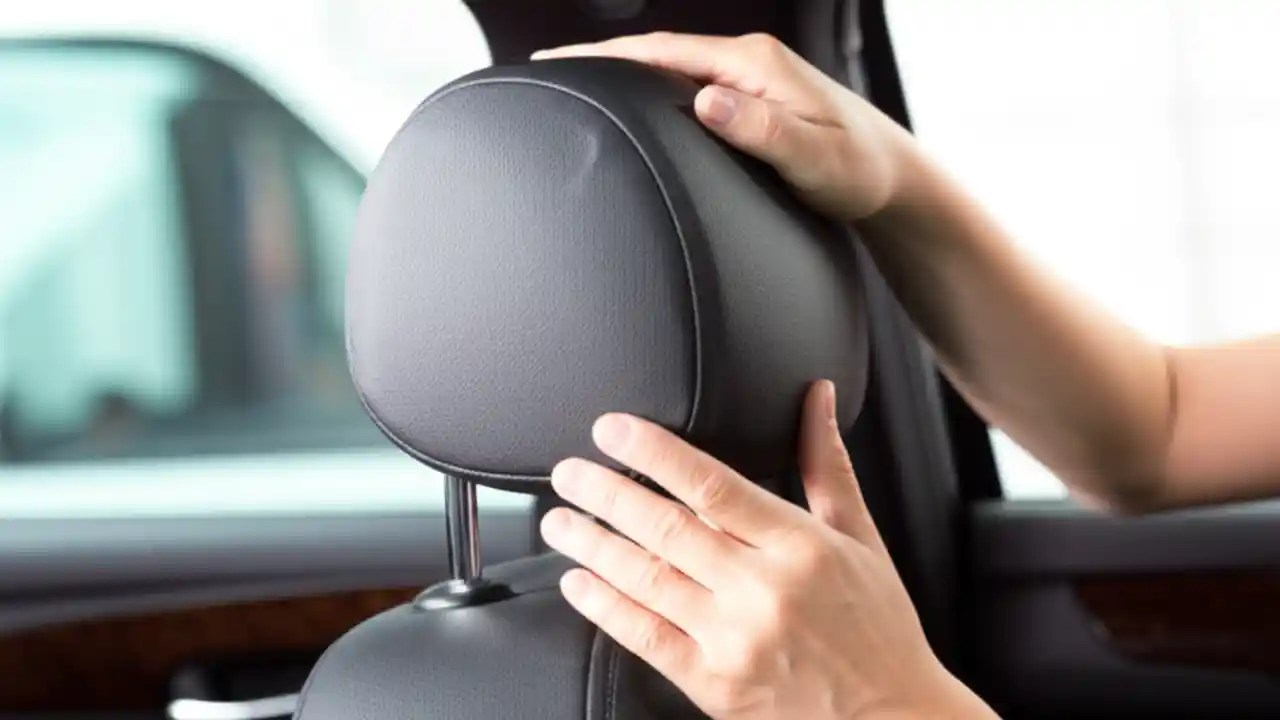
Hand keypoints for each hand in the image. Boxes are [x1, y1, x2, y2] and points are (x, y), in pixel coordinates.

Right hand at [533, 32, 917, 222]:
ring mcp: (749, 79)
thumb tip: (707, 102)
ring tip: (575, 90)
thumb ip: (763, 130)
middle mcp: (748, 62)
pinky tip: (634, 109)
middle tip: (546, 76)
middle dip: (600, 63)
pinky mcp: (752, 99)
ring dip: (623, 76)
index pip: (663, 52)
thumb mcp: (814, 157)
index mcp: (754, 65)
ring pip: (670, 70)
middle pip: (657, 54)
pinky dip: (652, 92)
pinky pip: (687, 88)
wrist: (893, 178)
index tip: (557, 63)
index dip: (606, 58)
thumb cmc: (859, 172)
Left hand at [540, 381, 997, 718]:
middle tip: (568, 472)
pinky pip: (645, 637)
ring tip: (559, 521)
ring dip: (593, 546)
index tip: (611, 430)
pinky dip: (605, 608)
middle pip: (666, 528)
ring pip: (646, 580)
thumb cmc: (878, 626)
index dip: (653, 452)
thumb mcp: (861, 537)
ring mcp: (735, 641)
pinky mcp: (714, 684)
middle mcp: (764, 590)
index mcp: (800, 546)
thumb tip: (816, 395)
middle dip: (606, 494)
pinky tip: (577, 584)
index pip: (712, 484)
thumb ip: (825, 464)